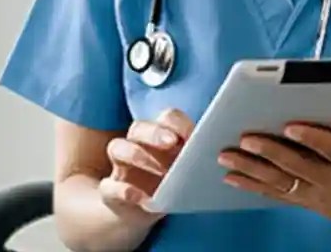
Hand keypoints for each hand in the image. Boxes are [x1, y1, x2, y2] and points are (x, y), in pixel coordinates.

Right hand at [98, 108, 193, 225]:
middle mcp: (137, 145)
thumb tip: (221, 153)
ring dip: (137, 155)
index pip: (165, 118)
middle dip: (155, 133)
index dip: (177, 123)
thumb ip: (196, 159)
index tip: (192, 135)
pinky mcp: (111, 191)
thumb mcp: (185, 171)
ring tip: (160, 173)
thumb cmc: (169, 184)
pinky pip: (109, 186)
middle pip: (139, 127)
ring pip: (117, 147)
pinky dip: (123, 190)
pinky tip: (140, 198)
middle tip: (172, 143)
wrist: (140, 211)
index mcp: (160, 136)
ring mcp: (121, 167)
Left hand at [219, 126, 330, 248]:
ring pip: (281, 181)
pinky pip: (279, 195)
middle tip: (246, 137)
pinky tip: (232, 178)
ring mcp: (320, 195)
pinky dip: (254, 187)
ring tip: (226, 157)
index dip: (313, 138)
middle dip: (270, 151)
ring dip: (252, 169)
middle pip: (298, 166)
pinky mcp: (311, 202)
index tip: (292, 124)